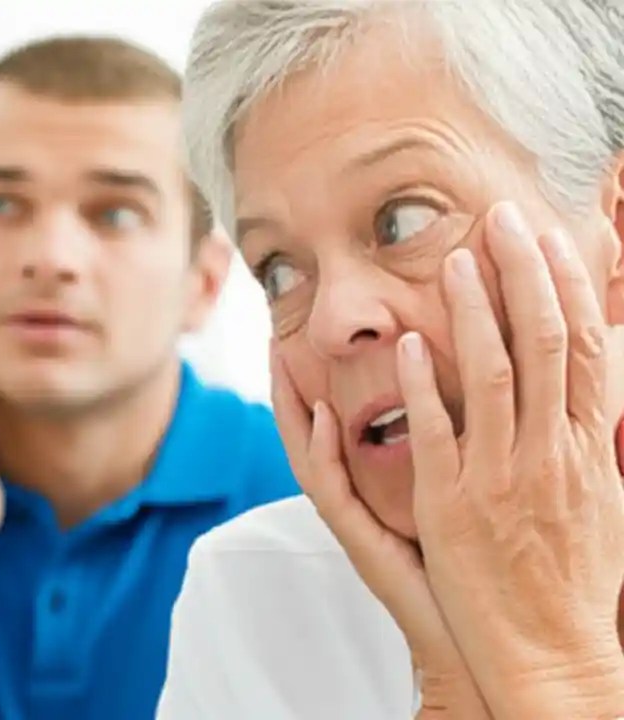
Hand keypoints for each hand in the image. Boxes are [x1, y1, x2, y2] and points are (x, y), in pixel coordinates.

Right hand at [270, 348, 489, 717]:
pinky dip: (322, 451)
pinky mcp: (361, 543)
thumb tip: (454, 399)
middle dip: (286, 392)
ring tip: (282, 365)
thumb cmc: (469, 574)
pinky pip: (331, 490)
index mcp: (367, 495)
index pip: (327, 433)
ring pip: (307, 459)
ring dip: (291, 411)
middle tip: (273, 342)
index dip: (309, 390)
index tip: (300, 346)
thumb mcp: (449, 498)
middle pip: (305, 439)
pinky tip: (325, 414)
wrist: (469, 639)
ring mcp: (351, 525)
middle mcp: (351, 507)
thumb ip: (439, 456)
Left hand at [397, 202, 623, 715]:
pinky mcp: (453, 504)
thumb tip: (598, 389)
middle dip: (522, 275)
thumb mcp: (606, 501)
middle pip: (541, 344)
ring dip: (472, 312)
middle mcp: (550, 453)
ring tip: (452, 260)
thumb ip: (595, 440)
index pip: (583, 348)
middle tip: (501, 219)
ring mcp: (500, 476)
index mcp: (588, 448)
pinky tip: (411, 343)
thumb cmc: (577, 578)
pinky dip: (426, 384)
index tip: (547, 240)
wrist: (551, 648)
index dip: (566, 288)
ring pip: (491, 376)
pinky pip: (438, 432)